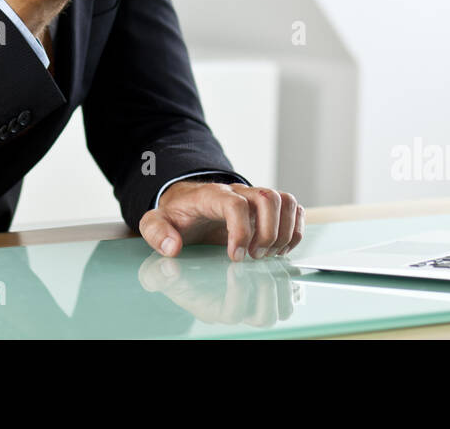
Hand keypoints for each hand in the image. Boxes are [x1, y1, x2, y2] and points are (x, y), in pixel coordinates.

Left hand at [140, 181, 305, 261]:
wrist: (187, 205)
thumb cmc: (176, 216)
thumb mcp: (154, 222)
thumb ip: (156, 233)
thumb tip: (173, 248)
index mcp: (211, 195)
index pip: (235, 203)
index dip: (241, 231)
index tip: (236, 256)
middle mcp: (238, 192)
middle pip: (268, 197)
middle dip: (268, 232)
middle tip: (254, 257)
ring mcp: (255, 198)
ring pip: (285, 201)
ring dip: (284, 232)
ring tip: (268, 255)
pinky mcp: (267, 208)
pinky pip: (293, 209)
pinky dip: (295, 230)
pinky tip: (280, 250)